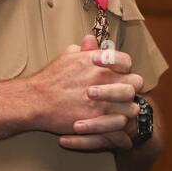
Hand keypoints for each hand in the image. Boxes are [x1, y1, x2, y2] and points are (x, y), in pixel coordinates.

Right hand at [28, 34, 142, 150]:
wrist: (35, 100)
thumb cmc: (50, 78)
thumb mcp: (67, 57)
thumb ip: (84, 50)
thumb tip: (90, 39)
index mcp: (99, 63)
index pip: (126, 61)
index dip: (124, 67)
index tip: (116, 72)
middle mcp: (105, 80)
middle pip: (135, 84)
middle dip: (131, 89)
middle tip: (122, 94)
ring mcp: (103, 102)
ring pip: (132, 108)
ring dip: (127, 110)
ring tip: (119, 112)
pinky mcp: (97, 121)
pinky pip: (120, 127)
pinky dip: (120, 130)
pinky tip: (115, 128)